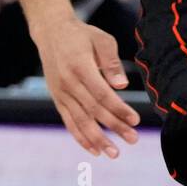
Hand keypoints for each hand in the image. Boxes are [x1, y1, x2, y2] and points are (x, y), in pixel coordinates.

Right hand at [31, 13, 140, 157]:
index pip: (102, 94)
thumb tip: (122, 85)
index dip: (118, 109)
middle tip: (133, 139)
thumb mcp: (101, 40)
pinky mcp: (57, 99)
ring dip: (97, 139)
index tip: (134, 120)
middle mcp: (68, 84)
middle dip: (114, 127)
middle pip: (93, 111)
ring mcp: (60, 93)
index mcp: (80, 68)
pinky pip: (69, 122)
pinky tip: (94, 149)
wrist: (51, 32)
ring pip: (79, 121)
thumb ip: (111, 62)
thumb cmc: (82, 35)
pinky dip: (80, 137)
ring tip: (114, 153)